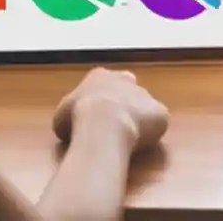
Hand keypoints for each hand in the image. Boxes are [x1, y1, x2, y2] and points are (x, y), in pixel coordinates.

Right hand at [52, 68, 168, 152]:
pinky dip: (150, 134)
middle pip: (127, 90)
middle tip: (114, 126)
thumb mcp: (62, 116)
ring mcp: (145, 95)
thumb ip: (71, 115)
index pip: (103, 83)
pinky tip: (140, 146)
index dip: (100, 100)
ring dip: (137, 121)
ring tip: (126, 140)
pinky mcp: (160, 112)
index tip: (96, 116)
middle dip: (122, 106)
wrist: (105, 125)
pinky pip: (156, 123)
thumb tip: (71, 127)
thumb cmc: (78, 118)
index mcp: (100, 77)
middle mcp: (125, 80)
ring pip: (143, 108)